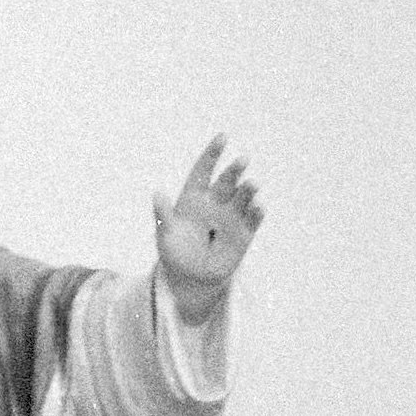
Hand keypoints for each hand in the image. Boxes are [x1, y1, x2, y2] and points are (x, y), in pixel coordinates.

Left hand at [153, 137, 262, 312]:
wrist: (191, 278)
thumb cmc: (175, 253)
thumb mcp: (166, 235)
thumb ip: (163, 215)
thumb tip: (157, 193)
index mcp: (194, 197)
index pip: (204, 170)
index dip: (212, 153)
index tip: (223, 137)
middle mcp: (216, 202)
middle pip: (227, 180)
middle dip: (234, 170)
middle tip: (242, 160)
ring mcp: (231, 216)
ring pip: (243, 196)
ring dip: (248, 190)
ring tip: (251, 185)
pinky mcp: (245, 232)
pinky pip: (253, 219)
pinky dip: (256, 212)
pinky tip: (258, 206)